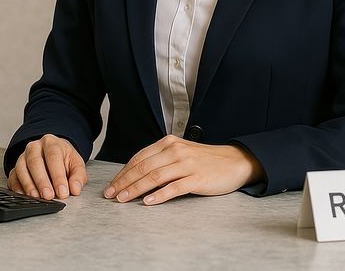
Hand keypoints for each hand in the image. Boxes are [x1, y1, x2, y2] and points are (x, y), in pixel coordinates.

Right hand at [7, 134, 87, 199]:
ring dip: (28, 184)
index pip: (53, 157)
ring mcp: (22, 157)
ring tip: (37, 197)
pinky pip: (13, 177)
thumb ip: (78, 177)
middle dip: (42, 181)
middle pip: (35, 162)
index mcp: (51, 143)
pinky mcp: (15, 169)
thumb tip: (75, 189)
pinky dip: (17, 187)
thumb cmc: (64, 160)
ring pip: (21, 169)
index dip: (58, 176)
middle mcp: (35, 147)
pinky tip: (24, 195)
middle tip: (48, 196)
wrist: (54, 154)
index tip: (62, 191)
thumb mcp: (76, 165)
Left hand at [104, 135, 263, 205]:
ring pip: (155, 177)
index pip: (139, 158)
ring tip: (123, 199)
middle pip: (143, 168)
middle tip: (111, 194)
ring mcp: (186, 164)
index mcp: (168, 143)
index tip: (112, 185)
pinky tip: (149, 202)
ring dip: (136, 189)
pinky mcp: (197, 178)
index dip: (123, 173)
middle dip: (124, 182)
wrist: (234, 162)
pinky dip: (160, 195)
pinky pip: (174, 187)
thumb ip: (160, 159)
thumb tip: (135, 175)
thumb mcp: (180, 153)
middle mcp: (175, 151)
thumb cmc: (204, 160)